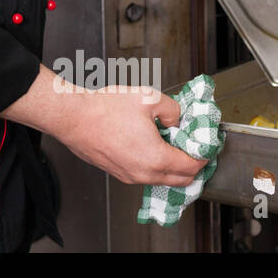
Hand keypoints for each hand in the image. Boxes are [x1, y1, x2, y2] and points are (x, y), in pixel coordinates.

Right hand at [51, 83, 205, 186]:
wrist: (71, 116)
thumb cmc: (103, 108)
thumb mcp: (148, 97)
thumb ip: (173, 109)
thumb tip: (176, 119)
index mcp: (156, 158)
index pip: (193, 166)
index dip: (204, 155)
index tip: (206, 145)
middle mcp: (144, 173)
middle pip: (181, 180)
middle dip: (192, 166)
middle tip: (193, 148)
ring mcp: (128, 176)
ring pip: (161, 179)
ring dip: (171, 167)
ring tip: (168, 143)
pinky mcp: (116, 173)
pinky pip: (143, 175)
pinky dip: (153, 166)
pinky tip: (147, 146)